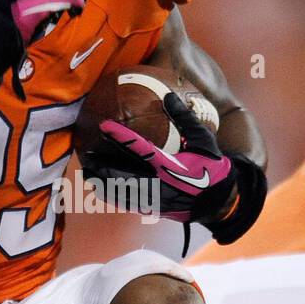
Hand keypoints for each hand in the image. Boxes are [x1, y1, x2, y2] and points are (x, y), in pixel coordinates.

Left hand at [98, 92, 232, 223]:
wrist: (217, 201)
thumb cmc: (211, 167)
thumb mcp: (203, 140)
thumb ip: (185, 118)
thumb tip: (168, 96)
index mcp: (168, 164)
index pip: (138, 147)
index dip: (119, 135)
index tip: (104, 125)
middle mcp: (156, 181)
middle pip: (120, 171)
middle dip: (102, 162)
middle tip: (86, 151)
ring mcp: (151, 196)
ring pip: (118, 188)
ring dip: (101, 179)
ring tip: (87, 169)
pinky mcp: (149, 207)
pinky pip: (123, 202)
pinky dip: (109, 194)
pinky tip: (98, 187)